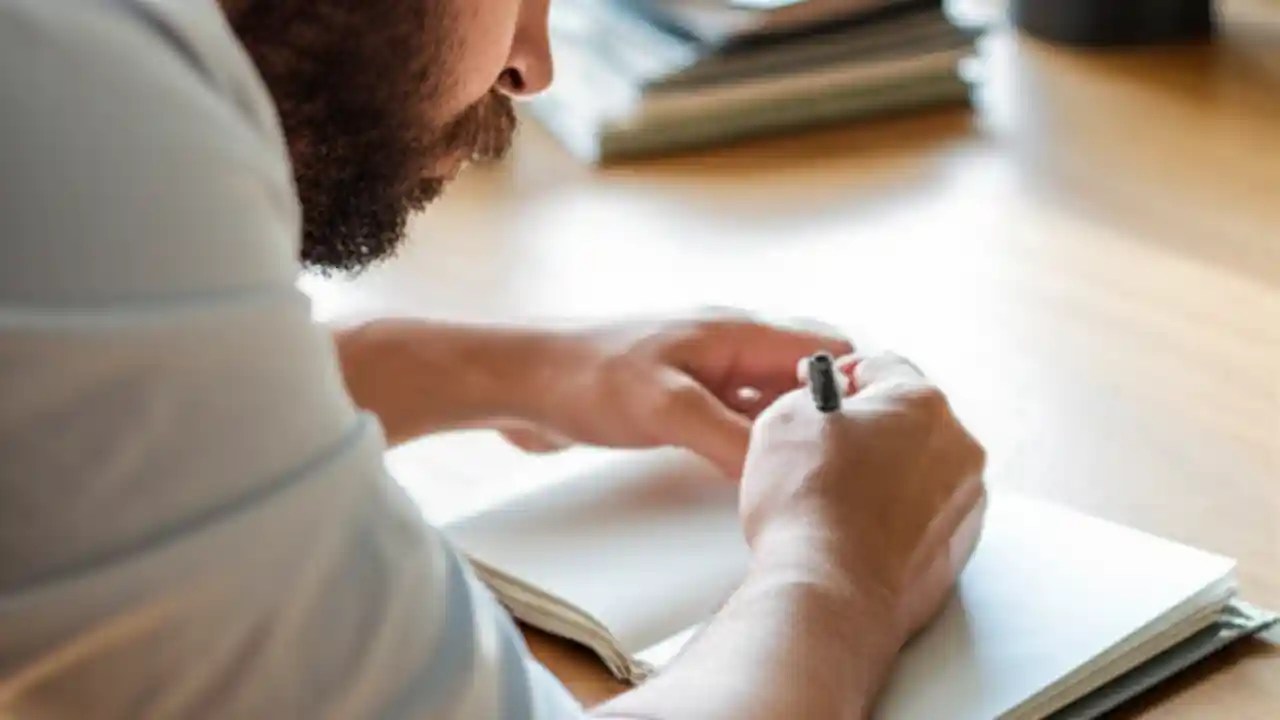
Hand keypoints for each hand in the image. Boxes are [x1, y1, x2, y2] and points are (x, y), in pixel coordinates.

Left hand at [505, 311, 851, 476]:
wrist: (518, 381)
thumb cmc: (585, 377)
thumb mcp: (667, 410)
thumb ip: (731, 439)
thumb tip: (787, 469)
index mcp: (735, 331)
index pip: (825, 348)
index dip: (860, 385)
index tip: (881, 432)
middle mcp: (728, 347)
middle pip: (803, 378)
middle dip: (831, 414)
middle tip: (858, 464)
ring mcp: (705, 374)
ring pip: (770, 403)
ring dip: (791, 433)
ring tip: (819, 475)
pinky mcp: (682, 402)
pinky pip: (737, 423)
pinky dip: (756, 446)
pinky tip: (761, 477)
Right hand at [740, 352, 986, 651]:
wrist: (829, 591)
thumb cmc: (807, 504)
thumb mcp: (783, 419)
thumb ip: (811, 395)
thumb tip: (822, 404)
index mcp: (922, 402)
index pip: (882, 366)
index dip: (842, 377)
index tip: (821, 393)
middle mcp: (958, 446)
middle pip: (909, 419)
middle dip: (870, 429)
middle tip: (824, 449)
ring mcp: (967, 501)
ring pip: (921, 468)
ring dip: (888, 473)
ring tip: (839, 497)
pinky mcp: (961, 548)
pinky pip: (927, 514)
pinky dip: (898, 516)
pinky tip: (859, 530)